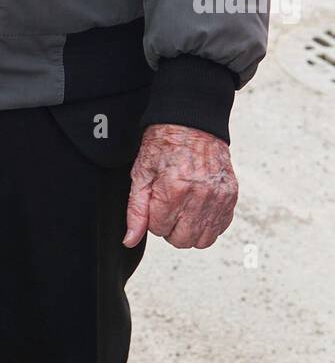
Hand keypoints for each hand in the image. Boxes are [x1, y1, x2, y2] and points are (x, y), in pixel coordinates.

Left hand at [124, 123, 237, 249]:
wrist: (191, 122)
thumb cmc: (164, 144)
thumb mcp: (141, 173)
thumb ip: (136, 210)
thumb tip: (130, 239)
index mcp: (174, 190)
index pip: (159, 229)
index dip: (153, 218)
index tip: (156, 201)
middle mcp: (200, 196)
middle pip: (182, 240)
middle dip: (171, 228)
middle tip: (168, 207)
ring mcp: (218, 197)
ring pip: (203, 239)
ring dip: (190, 230)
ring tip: (184, 209)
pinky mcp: (230, 196)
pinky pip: (220, 227)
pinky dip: (208, 223)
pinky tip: (199, 207)